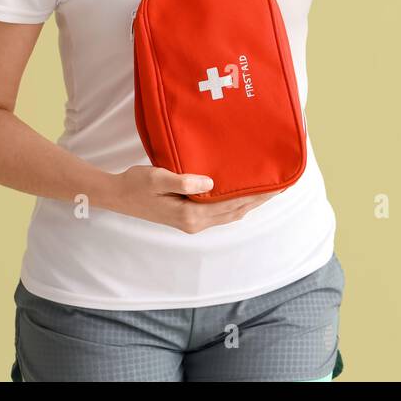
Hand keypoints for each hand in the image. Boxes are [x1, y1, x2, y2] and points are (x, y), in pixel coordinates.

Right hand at [108, 165, 282, 232]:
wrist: (118, 196)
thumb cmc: (136, 184)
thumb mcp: (157, 177)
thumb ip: (183, 180)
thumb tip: (210, 183)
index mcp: (190, 215)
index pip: (232, 204)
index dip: (256, 196)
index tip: (277, 185)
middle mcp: (195, 223)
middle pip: (236, 212)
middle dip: (260, 200)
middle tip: (282, 185)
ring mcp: (193, 223)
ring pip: (231, 214)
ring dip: (250, 203)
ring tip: (269, 188)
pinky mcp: (189, 218)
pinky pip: (221, 213)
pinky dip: (237, 204)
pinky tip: (244, 193)